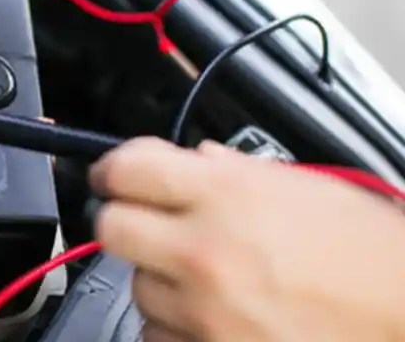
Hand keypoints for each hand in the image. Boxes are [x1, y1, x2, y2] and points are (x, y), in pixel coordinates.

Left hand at [90, 137, 404, 340]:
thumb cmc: (372, 258)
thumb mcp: (306, 189)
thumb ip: (234, 171)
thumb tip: (192, 160)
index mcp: (227, 195)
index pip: (126, 168)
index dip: (114, 169)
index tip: (114, 176)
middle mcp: (206, 251)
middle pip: (112, 227)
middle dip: (126, 221)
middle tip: (147, 224)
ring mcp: (206, 311)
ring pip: (137, 288)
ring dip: (161, 281)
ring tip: (210, 281)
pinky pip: (157, 337)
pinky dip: (176, 328)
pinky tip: (212, 318)